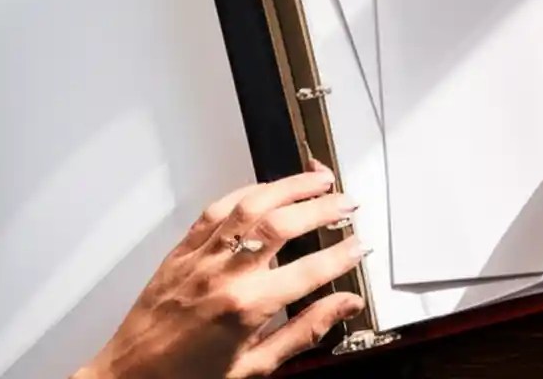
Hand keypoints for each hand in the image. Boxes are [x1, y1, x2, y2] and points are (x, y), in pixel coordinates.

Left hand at [72, 164, 366, 378]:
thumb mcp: (255, 367)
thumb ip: (304, 331)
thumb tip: (344, 306)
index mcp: (247, 308)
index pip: (311, 270)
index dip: (343, 254)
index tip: (361, 245)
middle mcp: (224, 275)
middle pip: (284, 225)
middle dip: (324, 208)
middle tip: (348, 203)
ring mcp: (201, 258)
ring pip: (250, 206)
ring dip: (288, 188)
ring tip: (317, 181)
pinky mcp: (181, 251)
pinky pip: (216, 210)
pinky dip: (245, 193)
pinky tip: (266, 190)